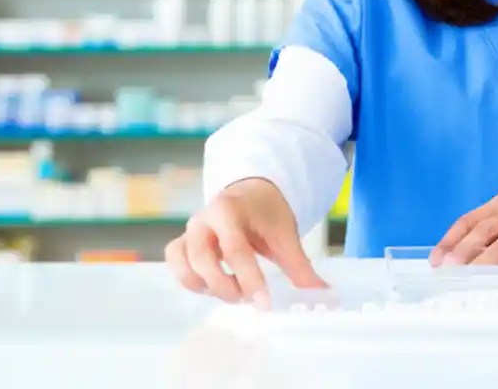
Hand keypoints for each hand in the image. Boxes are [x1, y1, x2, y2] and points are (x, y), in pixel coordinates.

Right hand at [165, 178, 327, 304]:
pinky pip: (175, 264)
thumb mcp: (286, 235)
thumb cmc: (267, 213)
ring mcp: (189, 231)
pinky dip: (190, 280)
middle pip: (202, 259)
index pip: (235, 249)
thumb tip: (322, 295)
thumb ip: (300, 267)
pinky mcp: (182, 243)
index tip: (264, 304)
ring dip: (206, 286)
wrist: (251, 193)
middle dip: (226, 286)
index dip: (249, 279)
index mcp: (230, 209)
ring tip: (232, 291)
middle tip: (248, 299)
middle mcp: (203, 219)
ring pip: (183, 264)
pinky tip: (214, 286)